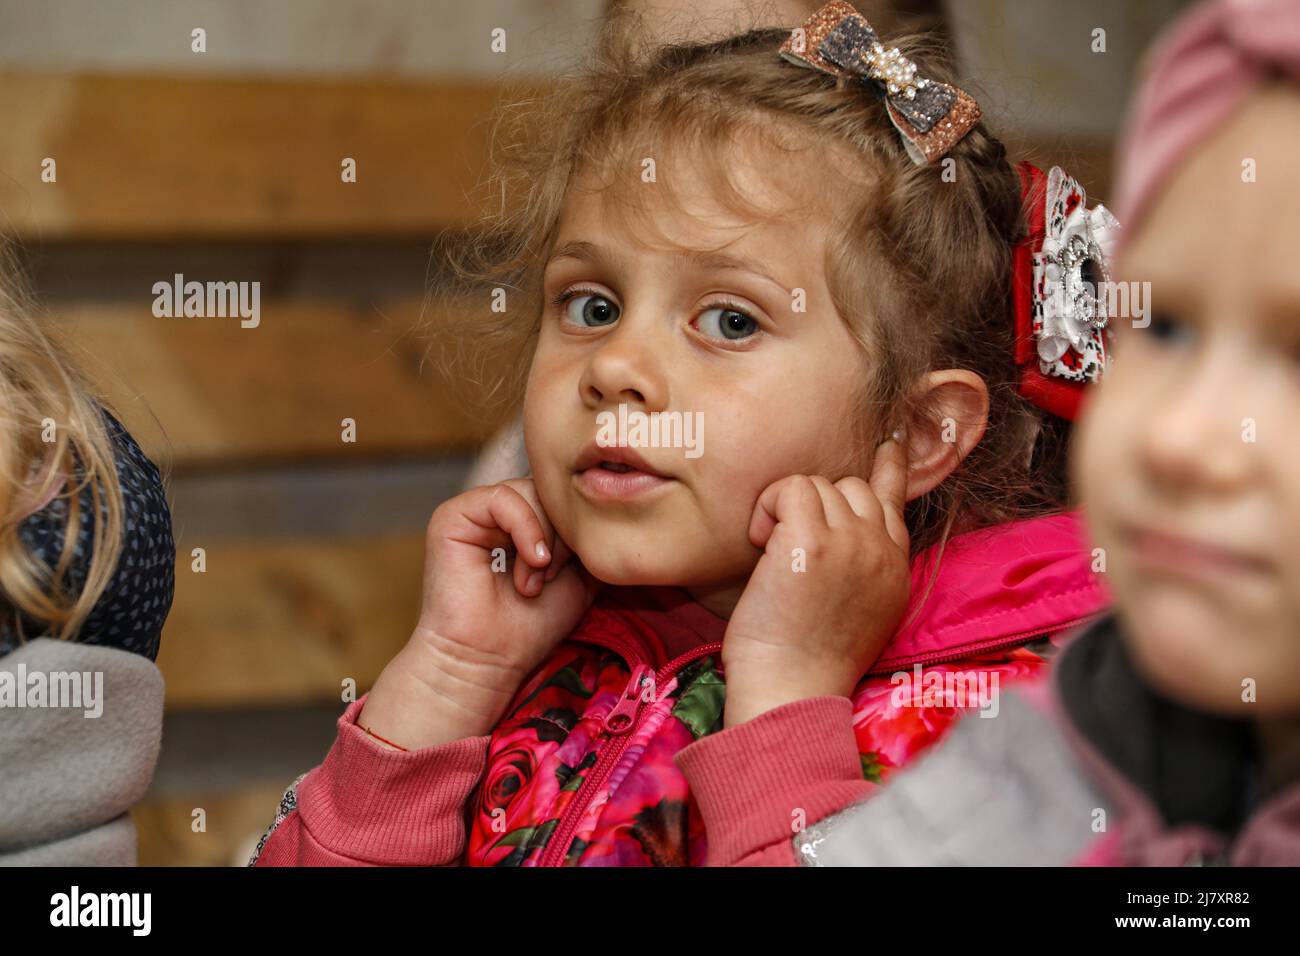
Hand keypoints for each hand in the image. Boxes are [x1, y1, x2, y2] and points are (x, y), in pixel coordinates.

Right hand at [361, 478, 599, 747]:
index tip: (576, 570)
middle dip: (564, 534)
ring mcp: (475, 511)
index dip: (579, 527)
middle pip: (551, 490)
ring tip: (534, 580)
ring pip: (532, 491)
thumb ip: (589, 540)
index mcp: (524, 521)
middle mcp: (499, 512)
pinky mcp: (453, 515)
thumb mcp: (579, 577)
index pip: (564, 496)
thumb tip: (611, 508)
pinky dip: (527, 528)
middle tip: (552, 576)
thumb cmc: (529, 627)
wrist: (486, 661)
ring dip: (546, 538)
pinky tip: (531, 562)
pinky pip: (503, 497)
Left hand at [721, 434, 911, 727]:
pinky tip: (760, 546)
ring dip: (785, 510)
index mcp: (895, 567)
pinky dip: (766, 509)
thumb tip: (840, 527)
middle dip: (815, 505)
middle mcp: (880, 549)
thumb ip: (861, 565)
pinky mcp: (811, 541)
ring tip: (771, 554)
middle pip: (851, 487)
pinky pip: (788, 488)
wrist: (792, 690)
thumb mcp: (859, 609)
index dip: (887, 470)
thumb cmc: (807, 659)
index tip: (887, 446)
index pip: (896, 499)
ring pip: (817, 484)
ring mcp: (850, 542)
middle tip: (786, 546)